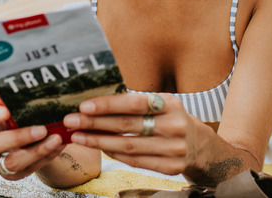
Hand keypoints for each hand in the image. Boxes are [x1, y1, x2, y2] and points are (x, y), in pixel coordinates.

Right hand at [0, 105, 65, 179]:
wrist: (26, 141)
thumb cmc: (19, 121)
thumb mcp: (15, 112)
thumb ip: (18, 106)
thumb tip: (33, 92)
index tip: (5, 111)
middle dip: (19, 137)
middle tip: (41, 130)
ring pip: (13, 162)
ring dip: (37, 151)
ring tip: (56, 139)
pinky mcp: (12, 175)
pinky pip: (29, 169)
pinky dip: (47, 157)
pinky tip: (59, 146)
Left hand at [63, 93, 195, 175]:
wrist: (200, 145)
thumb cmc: (170, 118)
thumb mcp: (161, 103)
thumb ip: (135, 103)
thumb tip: (96, 104)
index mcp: (169, 104)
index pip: (134, 103)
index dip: (108, 105)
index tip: (84, 106)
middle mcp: (173, 126)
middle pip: (127, 126)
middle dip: (94, 123)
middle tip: (71, 121)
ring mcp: (173, 149)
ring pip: (127, 146)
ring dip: (98, 141)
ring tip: (78, 136)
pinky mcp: (170, 167)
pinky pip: (135, 161)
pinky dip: (114, 154)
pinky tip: (99, 147)